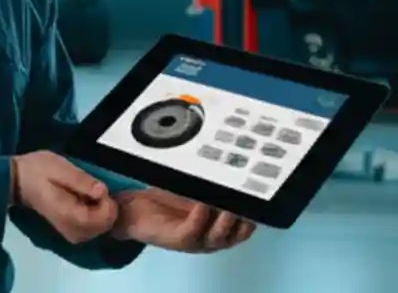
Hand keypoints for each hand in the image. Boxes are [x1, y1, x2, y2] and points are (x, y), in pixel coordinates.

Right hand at [11, 151, 117, 243]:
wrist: (18, 181)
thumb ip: (80, 180)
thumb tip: (102, 191)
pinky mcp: (72, 232)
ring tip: (90, 192)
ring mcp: (72, 234)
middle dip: (107, 207)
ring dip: (103, 211)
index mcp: (68, 215)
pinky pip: (94, 229)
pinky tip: (88, 201)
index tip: (98, 186)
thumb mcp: (59, 167)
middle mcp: (72, 231)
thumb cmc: (37, 170)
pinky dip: (97, 216)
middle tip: (94, 188)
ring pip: (101, 229)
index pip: (101, 219)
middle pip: (105, 226)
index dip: (107, 202)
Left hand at [110, 187, 255, 252]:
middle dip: (245, 218)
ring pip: (219, 236)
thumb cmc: (167, 199)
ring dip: (226, 221)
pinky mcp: (178, 239)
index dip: (257, 212)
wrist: (134, 211)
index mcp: (220, 226)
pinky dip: (200, 217)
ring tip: (230, 204)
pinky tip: (202, 204)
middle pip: (237, 234)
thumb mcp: (192, 189)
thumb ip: (209, 181)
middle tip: (250, 199)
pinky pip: (193, 231)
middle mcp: (212, 237)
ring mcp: (197, 241)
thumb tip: (226, 156)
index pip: (246, 225)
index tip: (262, 194)